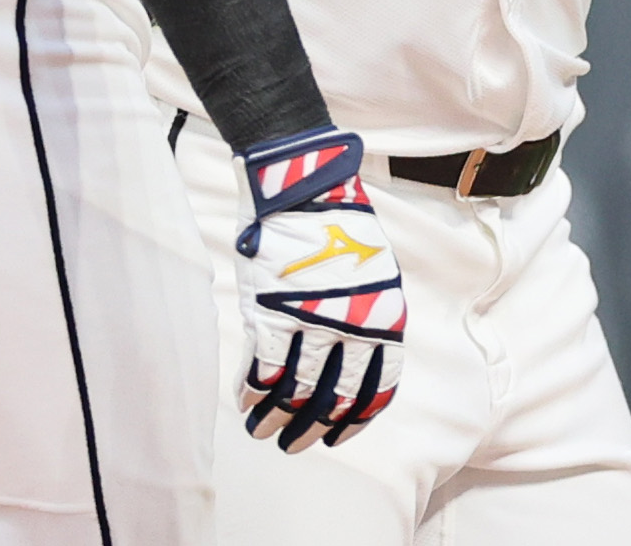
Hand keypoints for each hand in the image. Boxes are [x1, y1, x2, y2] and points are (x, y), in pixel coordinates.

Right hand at [233, 127, 406, 451]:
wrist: (304, 186)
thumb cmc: (338, 228)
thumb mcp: (374, 276)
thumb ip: (364, 322)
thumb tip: (343, 369)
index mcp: (385, 317)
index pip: (376, 390)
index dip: (353, 422)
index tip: (333, 437)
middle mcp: (354, 326)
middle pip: (334, 400)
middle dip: (310, 430)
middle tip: (293, 444)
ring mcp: (311, 320)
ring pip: (295, 393)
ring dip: (275, 420)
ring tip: (262, 431)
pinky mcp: (272, 311)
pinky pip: (264, 368)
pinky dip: (253, 391)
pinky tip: (246, 401)